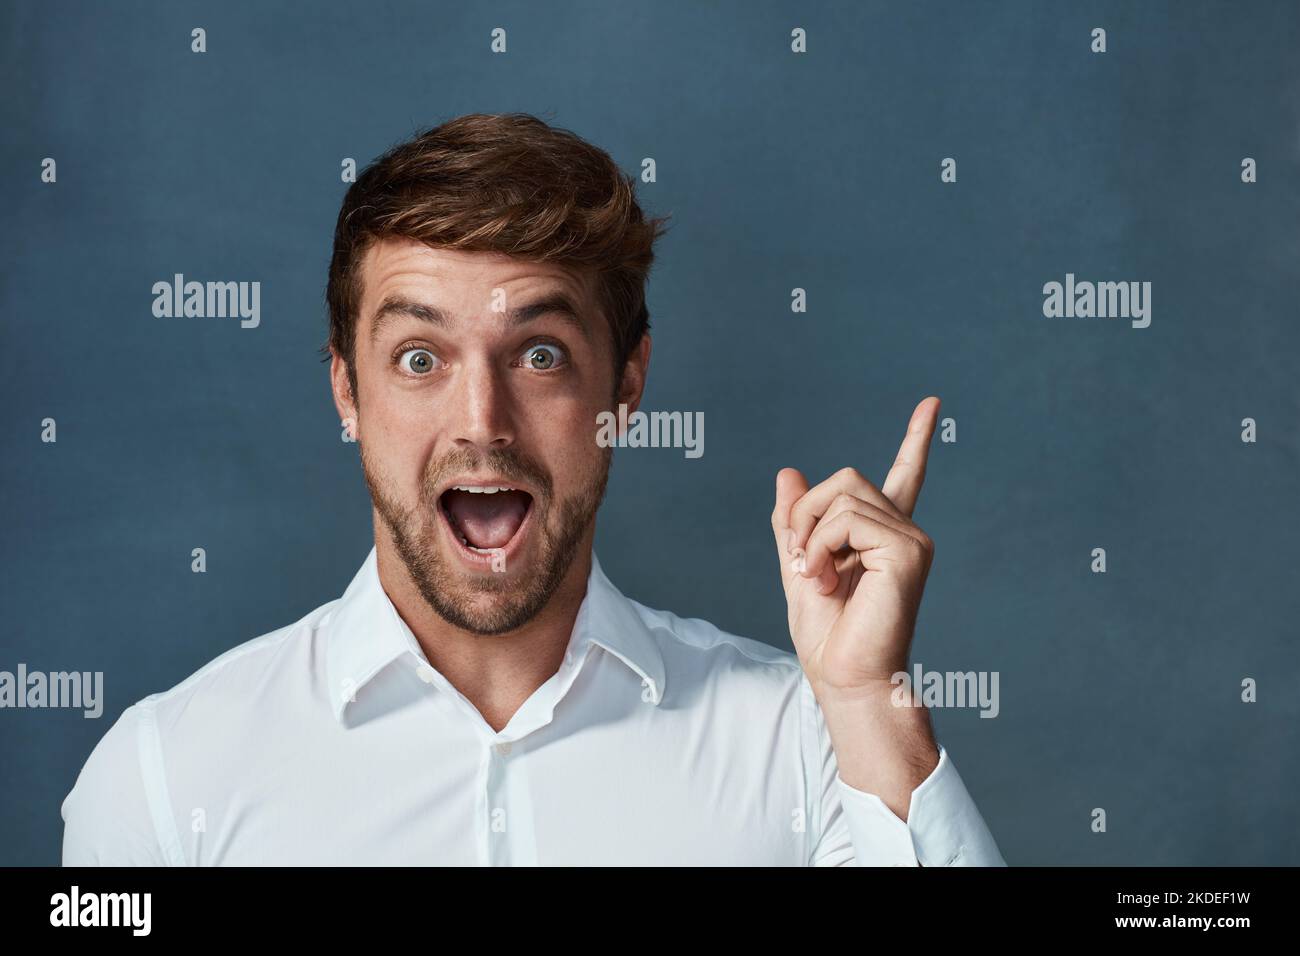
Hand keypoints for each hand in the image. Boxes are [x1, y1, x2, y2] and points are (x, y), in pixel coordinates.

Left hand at [771, 397, 939, 699]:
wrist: (845, 678)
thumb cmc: (827, 637)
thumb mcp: (797, 567)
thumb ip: (794, 522)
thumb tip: (788, 472)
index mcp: (883, 535)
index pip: (906, 475)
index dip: (916, 439)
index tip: (932, 403)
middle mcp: (905, 531)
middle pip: (844, 479)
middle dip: (806, 515)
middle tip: (802, 561)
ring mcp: (911, 539)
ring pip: (841, 496)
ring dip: (810, 535)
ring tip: (816, 576)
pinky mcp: (908, 550)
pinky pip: (846, 518)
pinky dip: (821, 546)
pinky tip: (826, 578)